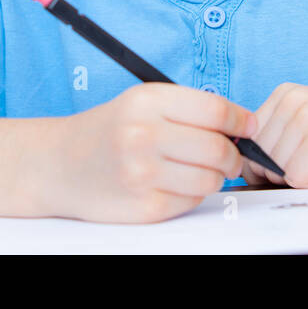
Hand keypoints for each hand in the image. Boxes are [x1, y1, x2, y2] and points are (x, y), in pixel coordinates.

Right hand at [41, 83, 257, 222]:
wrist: (60, 163)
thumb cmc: (109, 130)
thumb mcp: (141, 102)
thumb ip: (189, 109)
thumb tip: (242, 124)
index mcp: (146, 102)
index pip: (214, 109)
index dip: (239, 119)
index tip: (247, 126)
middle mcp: (143, 135)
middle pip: (218, 148)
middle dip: (232, 154)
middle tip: (228, 156)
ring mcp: (142, 174)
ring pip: (211, 179)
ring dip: (215, 177)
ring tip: (198, 169)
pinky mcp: (144, 207)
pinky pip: (192, 202)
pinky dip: (192, 195)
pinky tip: (174, 184)